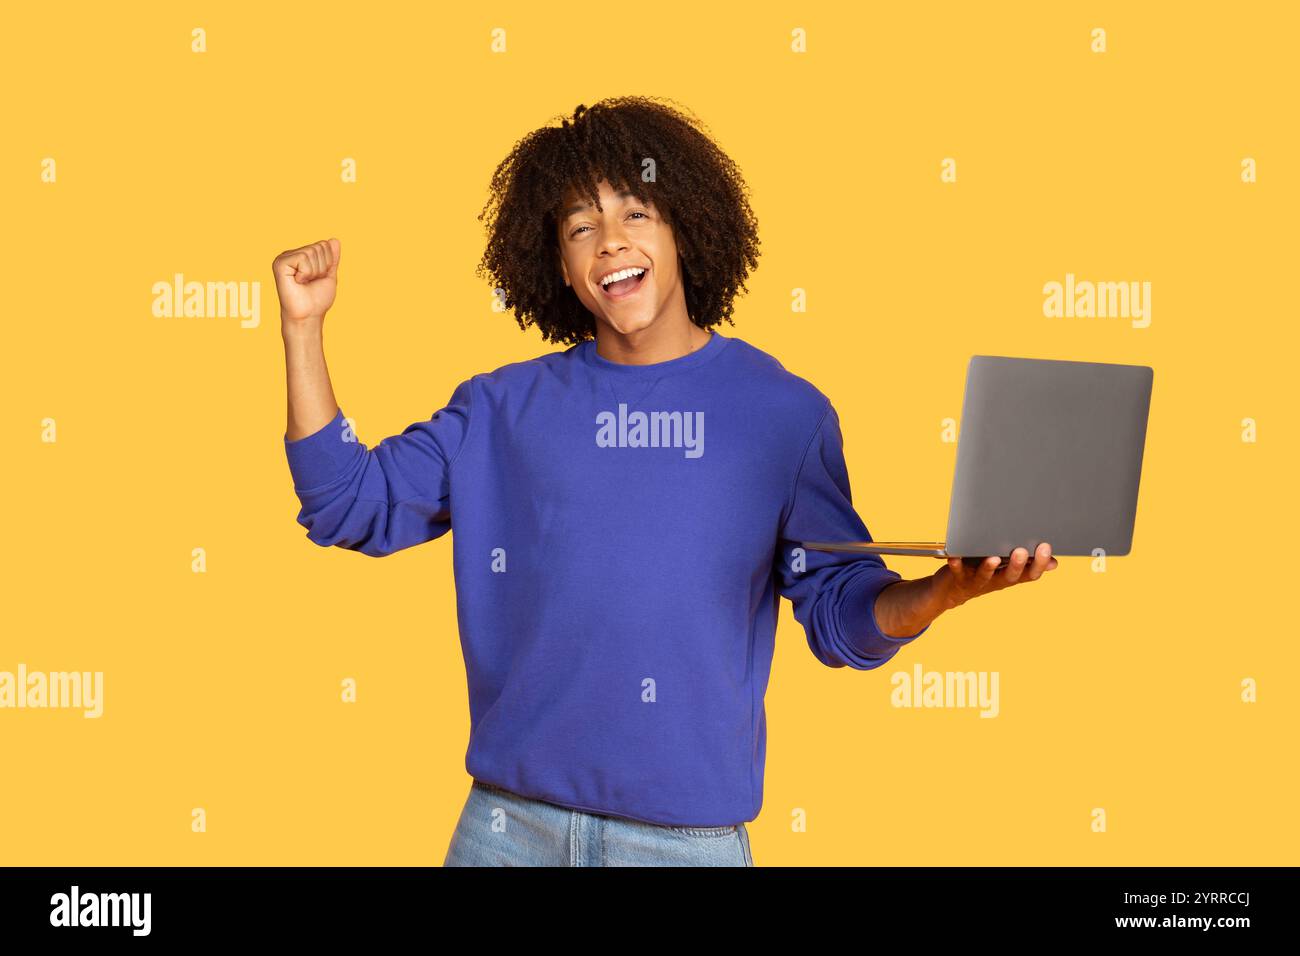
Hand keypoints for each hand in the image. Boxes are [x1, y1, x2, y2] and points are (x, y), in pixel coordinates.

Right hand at [273, 238, 339, 323]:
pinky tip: (297, 282)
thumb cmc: (317, 300)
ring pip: (312, 252)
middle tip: (311, 282)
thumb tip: (334, 239)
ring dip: (314, 272)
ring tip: (304, 283)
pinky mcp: (279, 263)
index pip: (325, 245)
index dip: (328, 264)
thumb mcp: (329, 275)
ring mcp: (284, 258)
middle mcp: (291, 254)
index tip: (318, 278)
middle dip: (322, 267)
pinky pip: (303, 258)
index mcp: (301, 255)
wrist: (308, 316)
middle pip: (319, 247)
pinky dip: (306, 273)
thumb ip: (332, 258)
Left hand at [935, 543, 1057, 610]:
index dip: (1039, 563)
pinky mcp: (957, 578)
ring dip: (989, 568)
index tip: (1046, 547)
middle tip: (1021, 551)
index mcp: (1009, 576)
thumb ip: (1026, 565)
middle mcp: (995, 581)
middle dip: (1017, 565)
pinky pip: (956, 571)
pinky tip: (955, 557)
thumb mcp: (1006, 570)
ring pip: (984, 576)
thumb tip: (1053, 563)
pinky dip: (956, 564)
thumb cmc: (982, 573)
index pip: (1029, 574)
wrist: (951, 591)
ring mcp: (976, 580)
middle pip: (1009, 576)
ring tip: (993, 558)